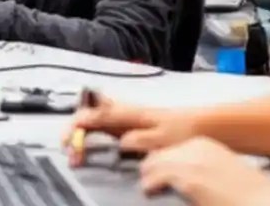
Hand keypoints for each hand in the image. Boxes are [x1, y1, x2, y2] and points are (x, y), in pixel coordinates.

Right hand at [62, 95, 198, 165]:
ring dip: (81, 137)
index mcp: (125, 114)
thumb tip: (119, 143)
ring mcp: (123, 119)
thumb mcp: (162, 137)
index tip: (69, 146)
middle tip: (72, 156)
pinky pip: (102, 128)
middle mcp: (120, 113)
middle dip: (73, 134)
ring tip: (77, 157)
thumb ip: (139, 139)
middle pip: (86, 116)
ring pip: (92, 122)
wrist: (200, 127)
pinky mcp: (129, 127)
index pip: (90, 115)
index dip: (74, 128)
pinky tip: (93, 151)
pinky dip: (91, 138)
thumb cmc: (181, 131)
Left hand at [140, 137, 269, 205]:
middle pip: (158, 154)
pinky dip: (149, 185)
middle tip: (149, 182)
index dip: (160, 161)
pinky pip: (155, 178)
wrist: (263, 202)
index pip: (169, 147)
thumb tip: (181, 175)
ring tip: (149, 188)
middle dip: (151, 168)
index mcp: (204, 144)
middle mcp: (195, 148)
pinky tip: (150, 192)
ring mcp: (191, 162)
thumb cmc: (246, 193)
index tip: (155, 173)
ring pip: (152, 164)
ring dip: (148, 177)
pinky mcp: (188, 180)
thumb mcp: (220, 169)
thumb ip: (200, 166)